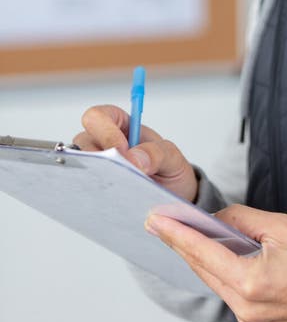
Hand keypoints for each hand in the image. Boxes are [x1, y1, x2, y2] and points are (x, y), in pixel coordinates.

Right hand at [73, 104, 198, 201]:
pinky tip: (111, 204)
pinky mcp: (92, 189)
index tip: (122, 151)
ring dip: (96, 179)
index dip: (105, 131)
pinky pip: (83, 190)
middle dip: (98, 158)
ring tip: (119, 192)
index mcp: (120, 126)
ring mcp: (95, 168)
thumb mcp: (172, 158)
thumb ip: (158, 153)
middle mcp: (101, 144)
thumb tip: (133, 158)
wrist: (169, 199)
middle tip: (118, 175)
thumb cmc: (168, 171)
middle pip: (82, 142)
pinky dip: (94, 196)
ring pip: (79, 168)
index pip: (98, 117)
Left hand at [145, 204, 286, 321]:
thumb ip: (243, 221)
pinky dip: (221, 274)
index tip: (155, 220)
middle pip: (204, 270)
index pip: (203, 253)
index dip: (176, 234)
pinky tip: (216, 256)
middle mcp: (245, 308)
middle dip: (182, 245)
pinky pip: (229, 294)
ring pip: (215, 283)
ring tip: (184, 234)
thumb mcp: (283, 227)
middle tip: (161, 222)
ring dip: (202, 259)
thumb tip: (216, 221)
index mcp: (252, 282)